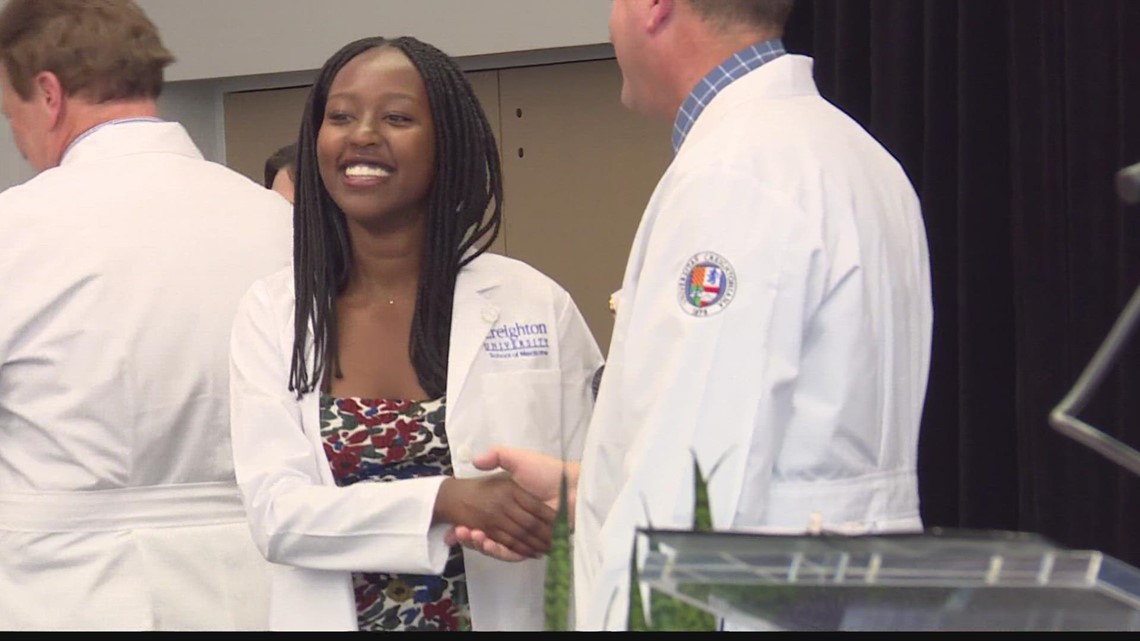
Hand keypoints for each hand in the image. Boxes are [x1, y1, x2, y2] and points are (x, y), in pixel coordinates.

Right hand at [443, 447, 579, 562]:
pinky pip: (513, 552)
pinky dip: (500, 551)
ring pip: (497, 544)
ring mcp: (524, 534)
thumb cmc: (546, 471)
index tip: (455, 525)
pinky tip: (486, 544)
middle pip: (488, 534)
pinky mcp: (534, 544)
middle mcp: (514, 521)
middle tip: (456, 533)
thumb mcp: (518, 459)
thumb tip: (474, 460)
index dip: (469, 523)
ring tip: (471, 536)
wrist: (573, 487)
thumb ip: (498, 456)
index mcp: (509, 505)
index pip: (484, 518)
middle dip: (471, 536)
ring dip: (481, 543)